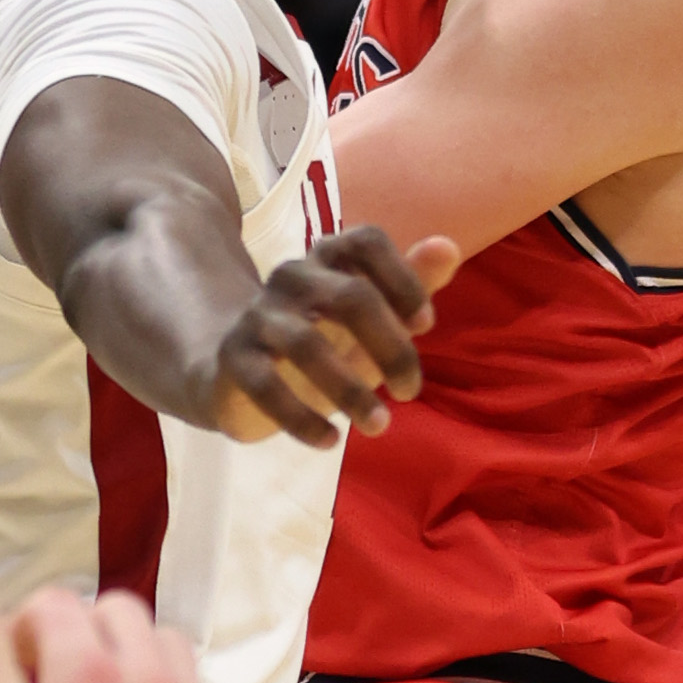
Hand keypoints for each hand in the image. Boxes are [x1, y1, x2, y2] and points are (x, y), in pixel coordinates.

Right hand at [211, 225, 457, 449]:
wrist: (235, 371)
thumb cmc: (321, 340)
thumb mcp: (372, 319)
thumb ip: (411, 285)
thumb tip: (447, 247)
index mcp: (328, 259)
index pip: (366, 242)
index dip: (403, 279)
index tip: (425, 324)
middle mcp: (292, 277)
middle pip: (350, 297)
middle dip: (391, 348)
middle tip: (410, 391)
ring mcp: (259, 315)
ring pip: (307, 343)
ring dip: (351, 391)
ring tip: (379, 426)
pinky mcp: (234, 358)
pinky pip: (266, 386)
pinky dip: (302, 418)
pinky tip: (330, 441)